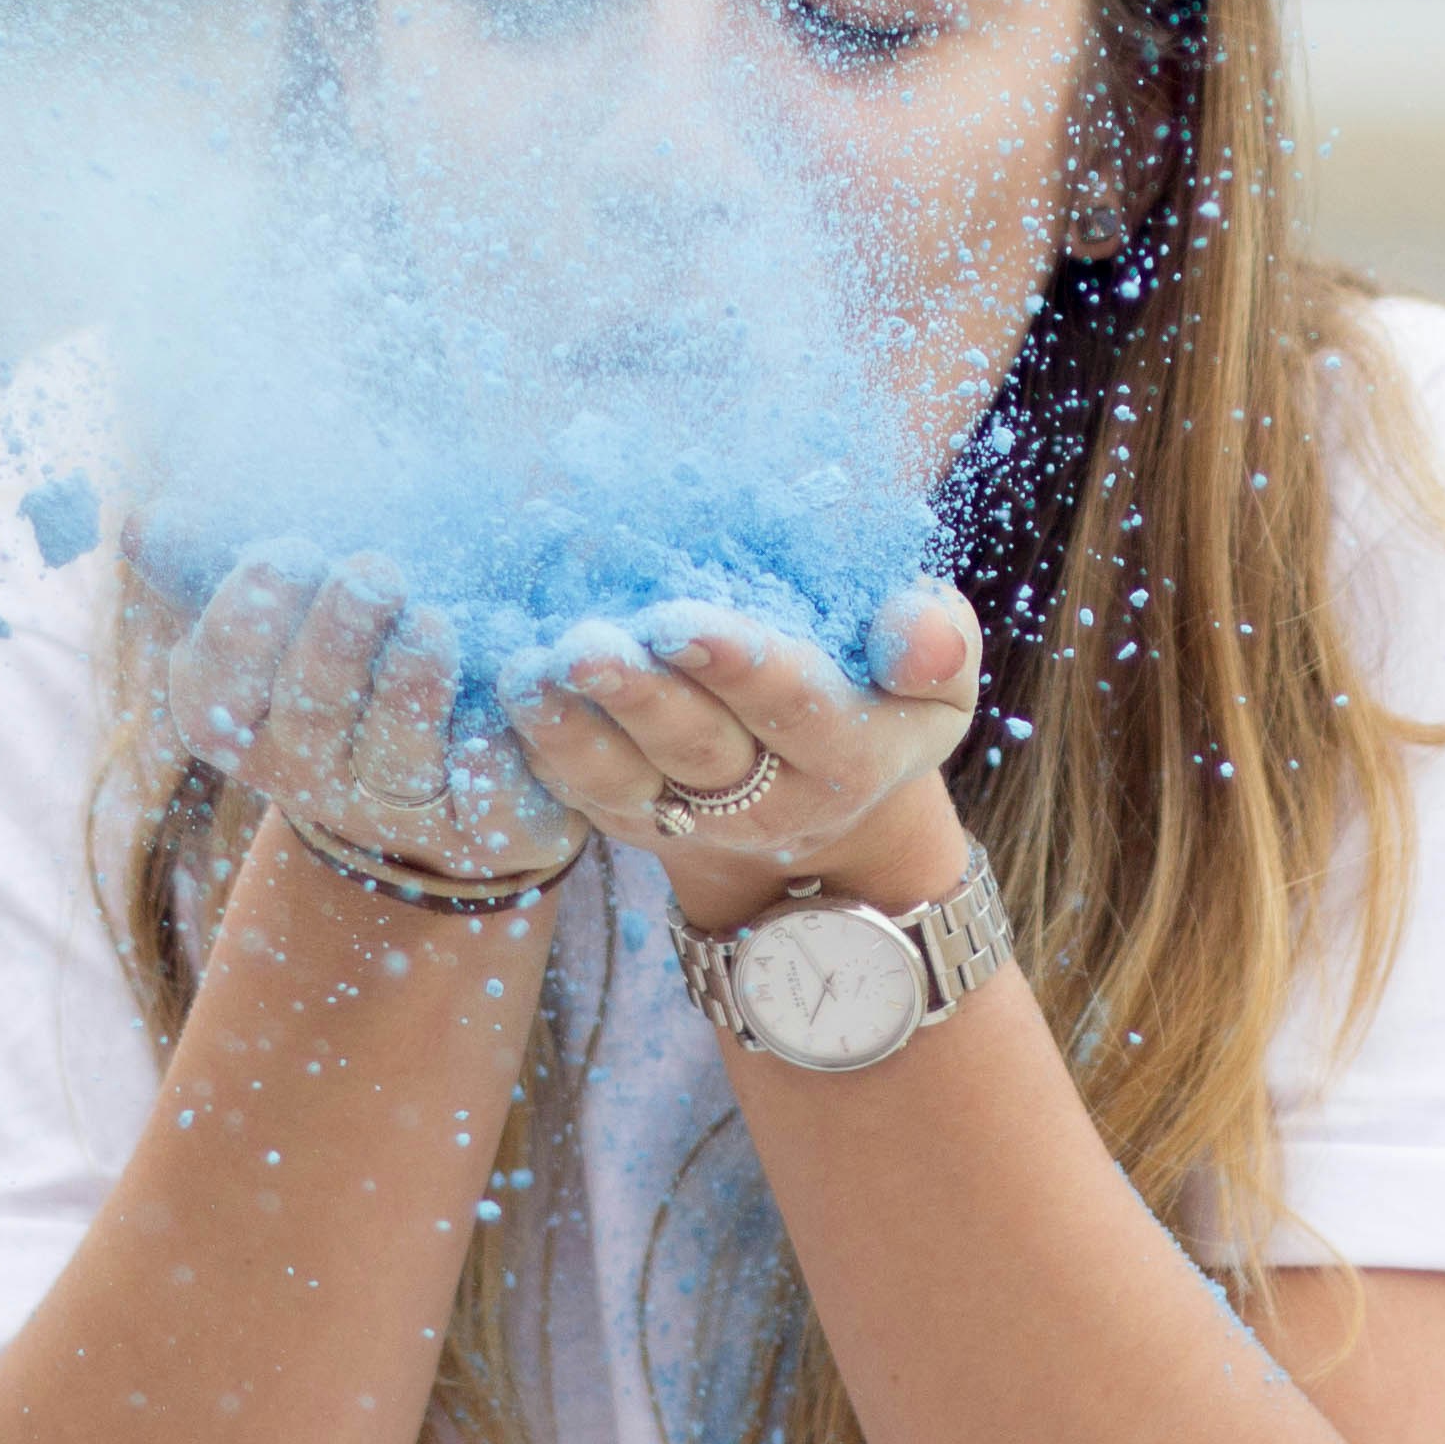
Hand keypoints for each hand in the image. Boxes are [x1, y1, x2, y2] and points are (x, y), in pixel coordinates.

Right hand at [154, 548, 576, 888]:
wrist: (452, 788)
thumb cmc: (352, 673)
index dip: (247, 622)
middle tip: (372, 570)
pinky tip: (504, 689)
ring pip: (393, 757)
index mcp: (246, 721)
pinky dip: (489, 749)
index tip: (290, 550)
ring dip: (409, 685)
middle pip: (310, 714)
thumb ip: (214, 568)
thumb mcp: (287, 618)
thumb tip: (140, 520)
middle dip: (336, 640)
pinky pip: (482, 797)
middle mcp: (310, 774)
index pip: (217, 686)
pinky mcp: (479, 828)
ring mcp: (393, 810)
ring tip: (432, 620)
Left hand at [507, 584, 982, 929]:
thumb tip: (915, 630)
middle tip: (583, 645)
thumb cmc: (880, 701)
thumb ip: (938, 640)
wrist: (830, 818)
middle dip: (636, 697)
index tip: (682, 622)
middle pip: (694, 748)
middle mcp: (765, 800)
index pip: (792, 705)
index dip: (738, 667)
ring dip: (568, 729)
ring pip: (622, 781)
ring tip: (525, 672)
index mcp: (847, 751)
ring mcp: (688, 819)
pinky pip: (576, 792)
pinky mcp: (629, 821)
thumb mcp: (937, 680)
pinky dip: (536, 745)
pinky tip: (506, 689)